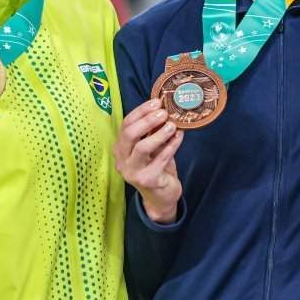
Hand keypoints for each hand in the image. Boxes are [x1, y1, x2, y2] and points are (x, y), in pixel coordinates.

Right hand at [113, 99, 183, 223]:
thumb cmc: (156, 168)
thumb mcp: (152, 148)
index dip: (140, 112)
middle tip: (163, 112)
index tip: (156, 102)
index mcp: (120, 149)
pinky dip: (171, 146)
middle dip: (147, 120)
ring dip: (158, 134)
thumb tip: (163, 110)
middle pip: (129, 134)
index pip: (125, 125)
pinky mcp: (147, 180)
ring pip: (142, 147)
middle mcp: (122, 160)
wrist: (160, 197)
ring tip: (172, 125)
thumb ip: (153, 132)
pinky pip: (160, 159)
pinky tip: (179, 137)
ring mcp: (132, 172)